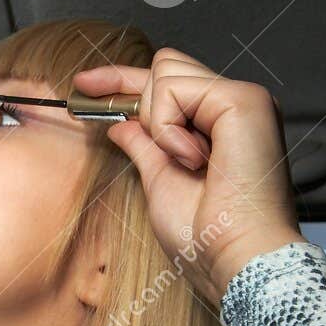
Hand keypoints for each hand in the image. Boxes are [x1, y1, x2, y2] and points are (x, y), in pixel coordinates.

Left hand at [73, 49, 304, 306]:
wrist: (233, 258)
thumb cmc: (206, 235)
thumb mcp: (160, 180)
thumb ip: (144, 145)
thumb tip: (120, 123)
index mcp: (221, 123)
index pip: (166, 82)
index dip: (121, 79)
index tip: (83, 83)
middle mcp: (234, 105)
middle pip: (165, 66)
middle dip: (140, 101)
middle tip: (155, 150)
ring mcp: (242, 98)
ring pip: (166, 72)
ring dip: (158, 122)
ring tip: (185, 162)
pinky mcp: (242, 99)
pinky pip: (176, 91)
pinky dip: (168, 129)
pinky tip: (192, 160)